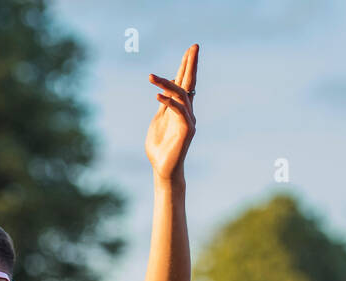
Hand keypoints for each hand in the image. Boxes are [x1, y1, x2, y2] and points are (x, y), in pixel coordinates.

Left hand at [144, 43, 197, 184]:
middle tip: (194, 46)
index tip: (190, 50)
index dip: (186, 66)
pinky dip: (168, 102)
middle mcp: (187, 111)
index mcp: (180, 108)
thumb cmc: (159, 148)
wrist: (163, 169)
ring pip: (181, 95)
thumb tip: (163, 92)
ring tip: (151, 77)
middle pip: (190, 83)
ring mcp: (188, 120)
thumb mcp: (158, 121)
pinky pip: (178, 111)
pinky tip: (157, 95)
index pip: (184, 83)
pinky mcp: (186, 129)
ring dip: (167, 83)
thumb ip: (163, 106)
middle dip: (191, 64)